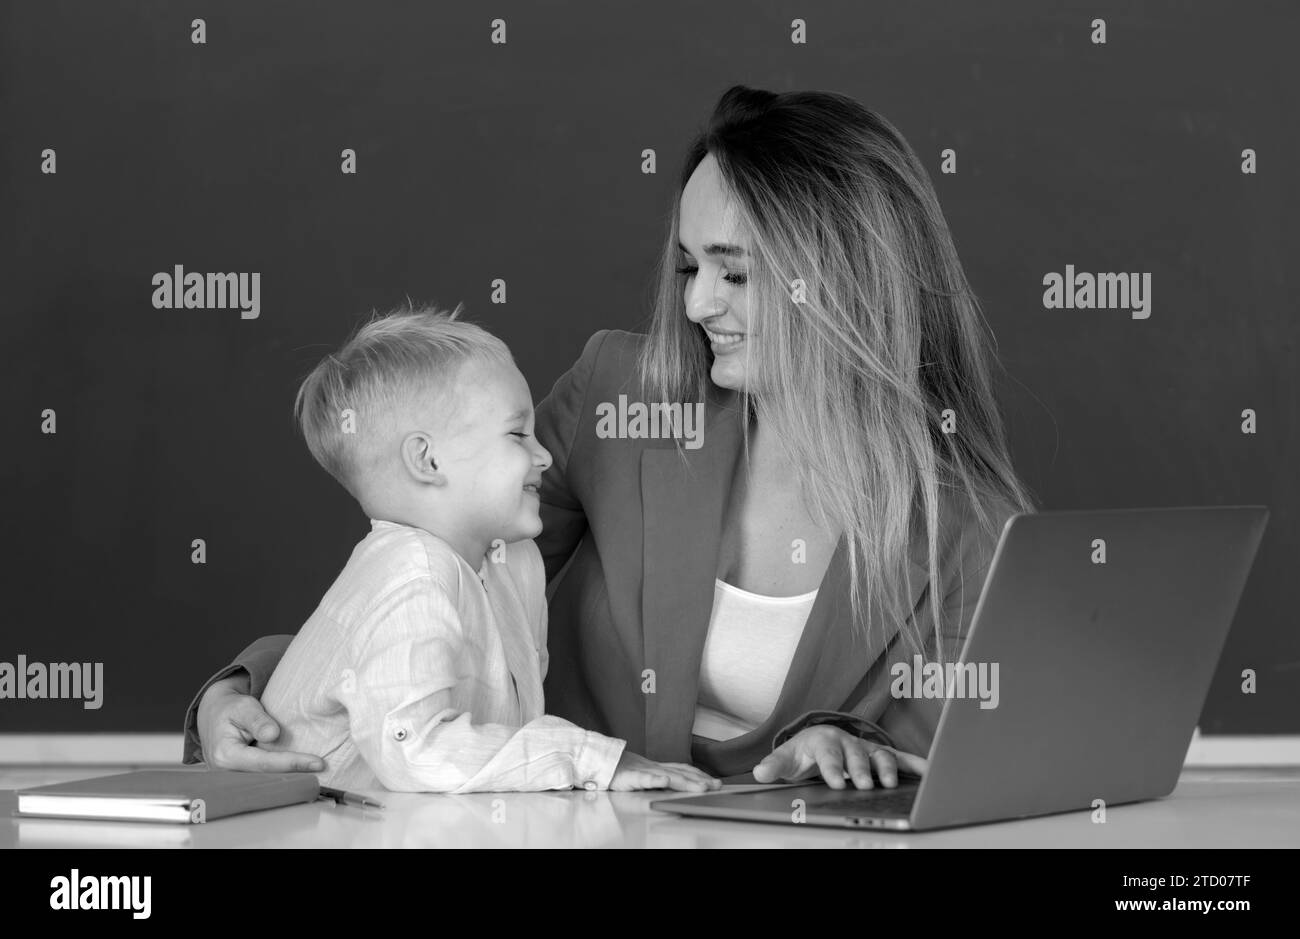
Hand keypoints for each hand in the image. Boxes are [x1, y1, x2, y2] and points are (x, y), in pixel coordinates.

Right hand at [196, 674, 324, 772]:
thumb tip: (272, 735)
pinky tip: (304, 771)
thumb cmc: (230, 708)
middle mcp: (227, 772)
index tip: (318, 762)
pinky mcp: (242, 776)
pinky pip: (266, 777)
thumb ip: (257, 719)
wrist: (215, 714)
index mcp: (225, 755)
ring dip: (293, 777)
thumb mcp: (242, 706)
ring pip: (268, 780)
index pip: (265, 763)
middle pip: (268, 776)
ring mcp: (234, 777)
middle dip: (296, 775)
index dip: (293, 763)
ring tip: (319, 772)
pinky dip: (285, 774)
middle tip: (324, 770)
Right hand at [608, 751, 721, 791]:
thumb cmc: (621, 770)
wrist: (600, 762)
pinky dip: (655, 779)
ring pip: (668, 776)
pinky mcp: (630, 777)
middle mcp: (655, 768)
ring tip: (702, 786)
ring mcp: (644, 771)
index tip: (715, 781)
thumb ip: (660, 776)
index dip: (700, 774)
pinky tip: (664, 780)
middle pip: (682, 774)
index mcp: (658, 767)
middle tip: (716, 786)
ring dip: (687, 782)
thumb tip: (674, 782)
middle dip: (700, 780)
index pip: (683, 770)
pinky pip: (644, 778)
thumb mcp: (645, 773)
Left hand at [752, 725, 927, 789]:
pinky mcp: (878, 755)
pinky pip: (898, 758)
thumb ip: (774, 766)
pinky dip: (914, 763)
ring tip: (889, 784)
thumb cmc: (804, 751)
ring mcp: (865, 748)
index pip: (828, 755)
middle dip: (861, 770)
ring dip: (886, 769)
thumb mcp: (786, 758)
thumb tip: (759, 773)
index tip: (836, 782)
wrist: (817, 740)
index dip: (833, 768)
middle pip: (856, 755)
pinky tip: (928, 771)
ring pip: (879, 755)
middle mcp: (847, 741)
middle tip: (864, 785)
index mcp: (824, 741)